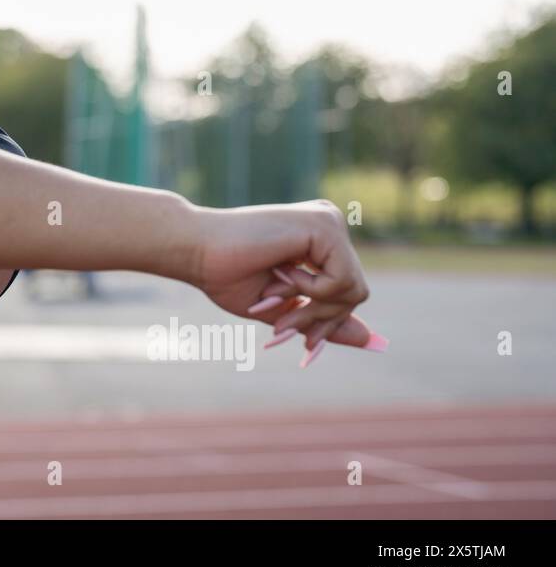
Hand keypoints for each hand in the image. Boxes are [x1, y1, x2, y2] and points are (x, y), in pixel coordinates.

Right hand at [188, 199, 385, 363]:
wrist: (196, 250)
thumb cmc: (227, 275)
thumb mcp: (283, 308)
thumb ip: (323, 319)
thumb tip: (370, 341)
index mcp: (320, 240)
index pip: (349, 291)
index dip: (328, 322)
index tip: (305, 344)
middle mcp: (329, 225)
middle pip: (357, 293)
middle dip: (321, 320)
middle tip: (282, 329)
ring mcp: (329, 221)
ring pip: (354, 290)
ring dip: (313, 308)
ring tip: (274, 298)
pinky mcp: (324, 226)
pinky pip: (342, 280)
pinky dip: (311, 292)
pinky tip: (281, 274)